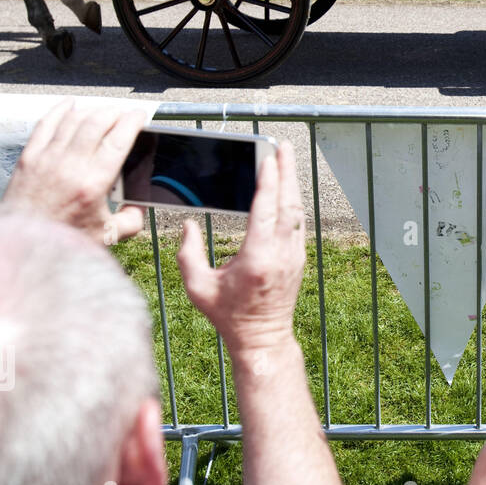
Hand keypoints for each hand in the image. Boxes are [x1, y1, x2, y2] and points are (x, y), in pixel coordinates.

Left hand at [3, 99, 148, 244]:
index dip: (133, 121)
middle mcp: (70, 165)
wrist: (19, 246)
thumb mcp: (107, 237)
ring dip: (92, 110)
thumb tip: (139, 206)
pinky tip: (70, 104)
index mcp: (93, 183)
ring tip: (103, 112)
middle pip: (97, 122)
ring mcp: (47, 158)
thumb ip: (131, 221)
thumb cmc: (63, 242)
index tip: (141, 116)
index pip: (118, 139)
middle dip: (115, 112)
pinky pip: (46, 124)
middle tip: (125, 114)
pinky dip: (60, 110)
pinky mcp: (28, 158)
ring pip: (74, 120)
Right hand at [177, 141, 305, 353]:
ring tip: (285, 159)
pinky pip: (297, 224)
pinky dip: (292, 203)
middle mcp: (281, 253)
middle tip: (283, 146)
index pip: (267, 210)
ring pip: (297, 212)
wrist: (261, 338)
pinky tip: (286, 189)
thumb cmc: (227, 315)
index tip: (268, 158)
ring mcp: (294, 256)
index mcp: (258, 257)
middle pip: (288, 204)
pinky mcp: (298, 259)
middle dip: (286, 172)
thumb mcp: (197, 287)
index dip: (269, 181)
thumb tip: (189, 225)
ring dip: (291, 184)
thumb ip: (188, 254)